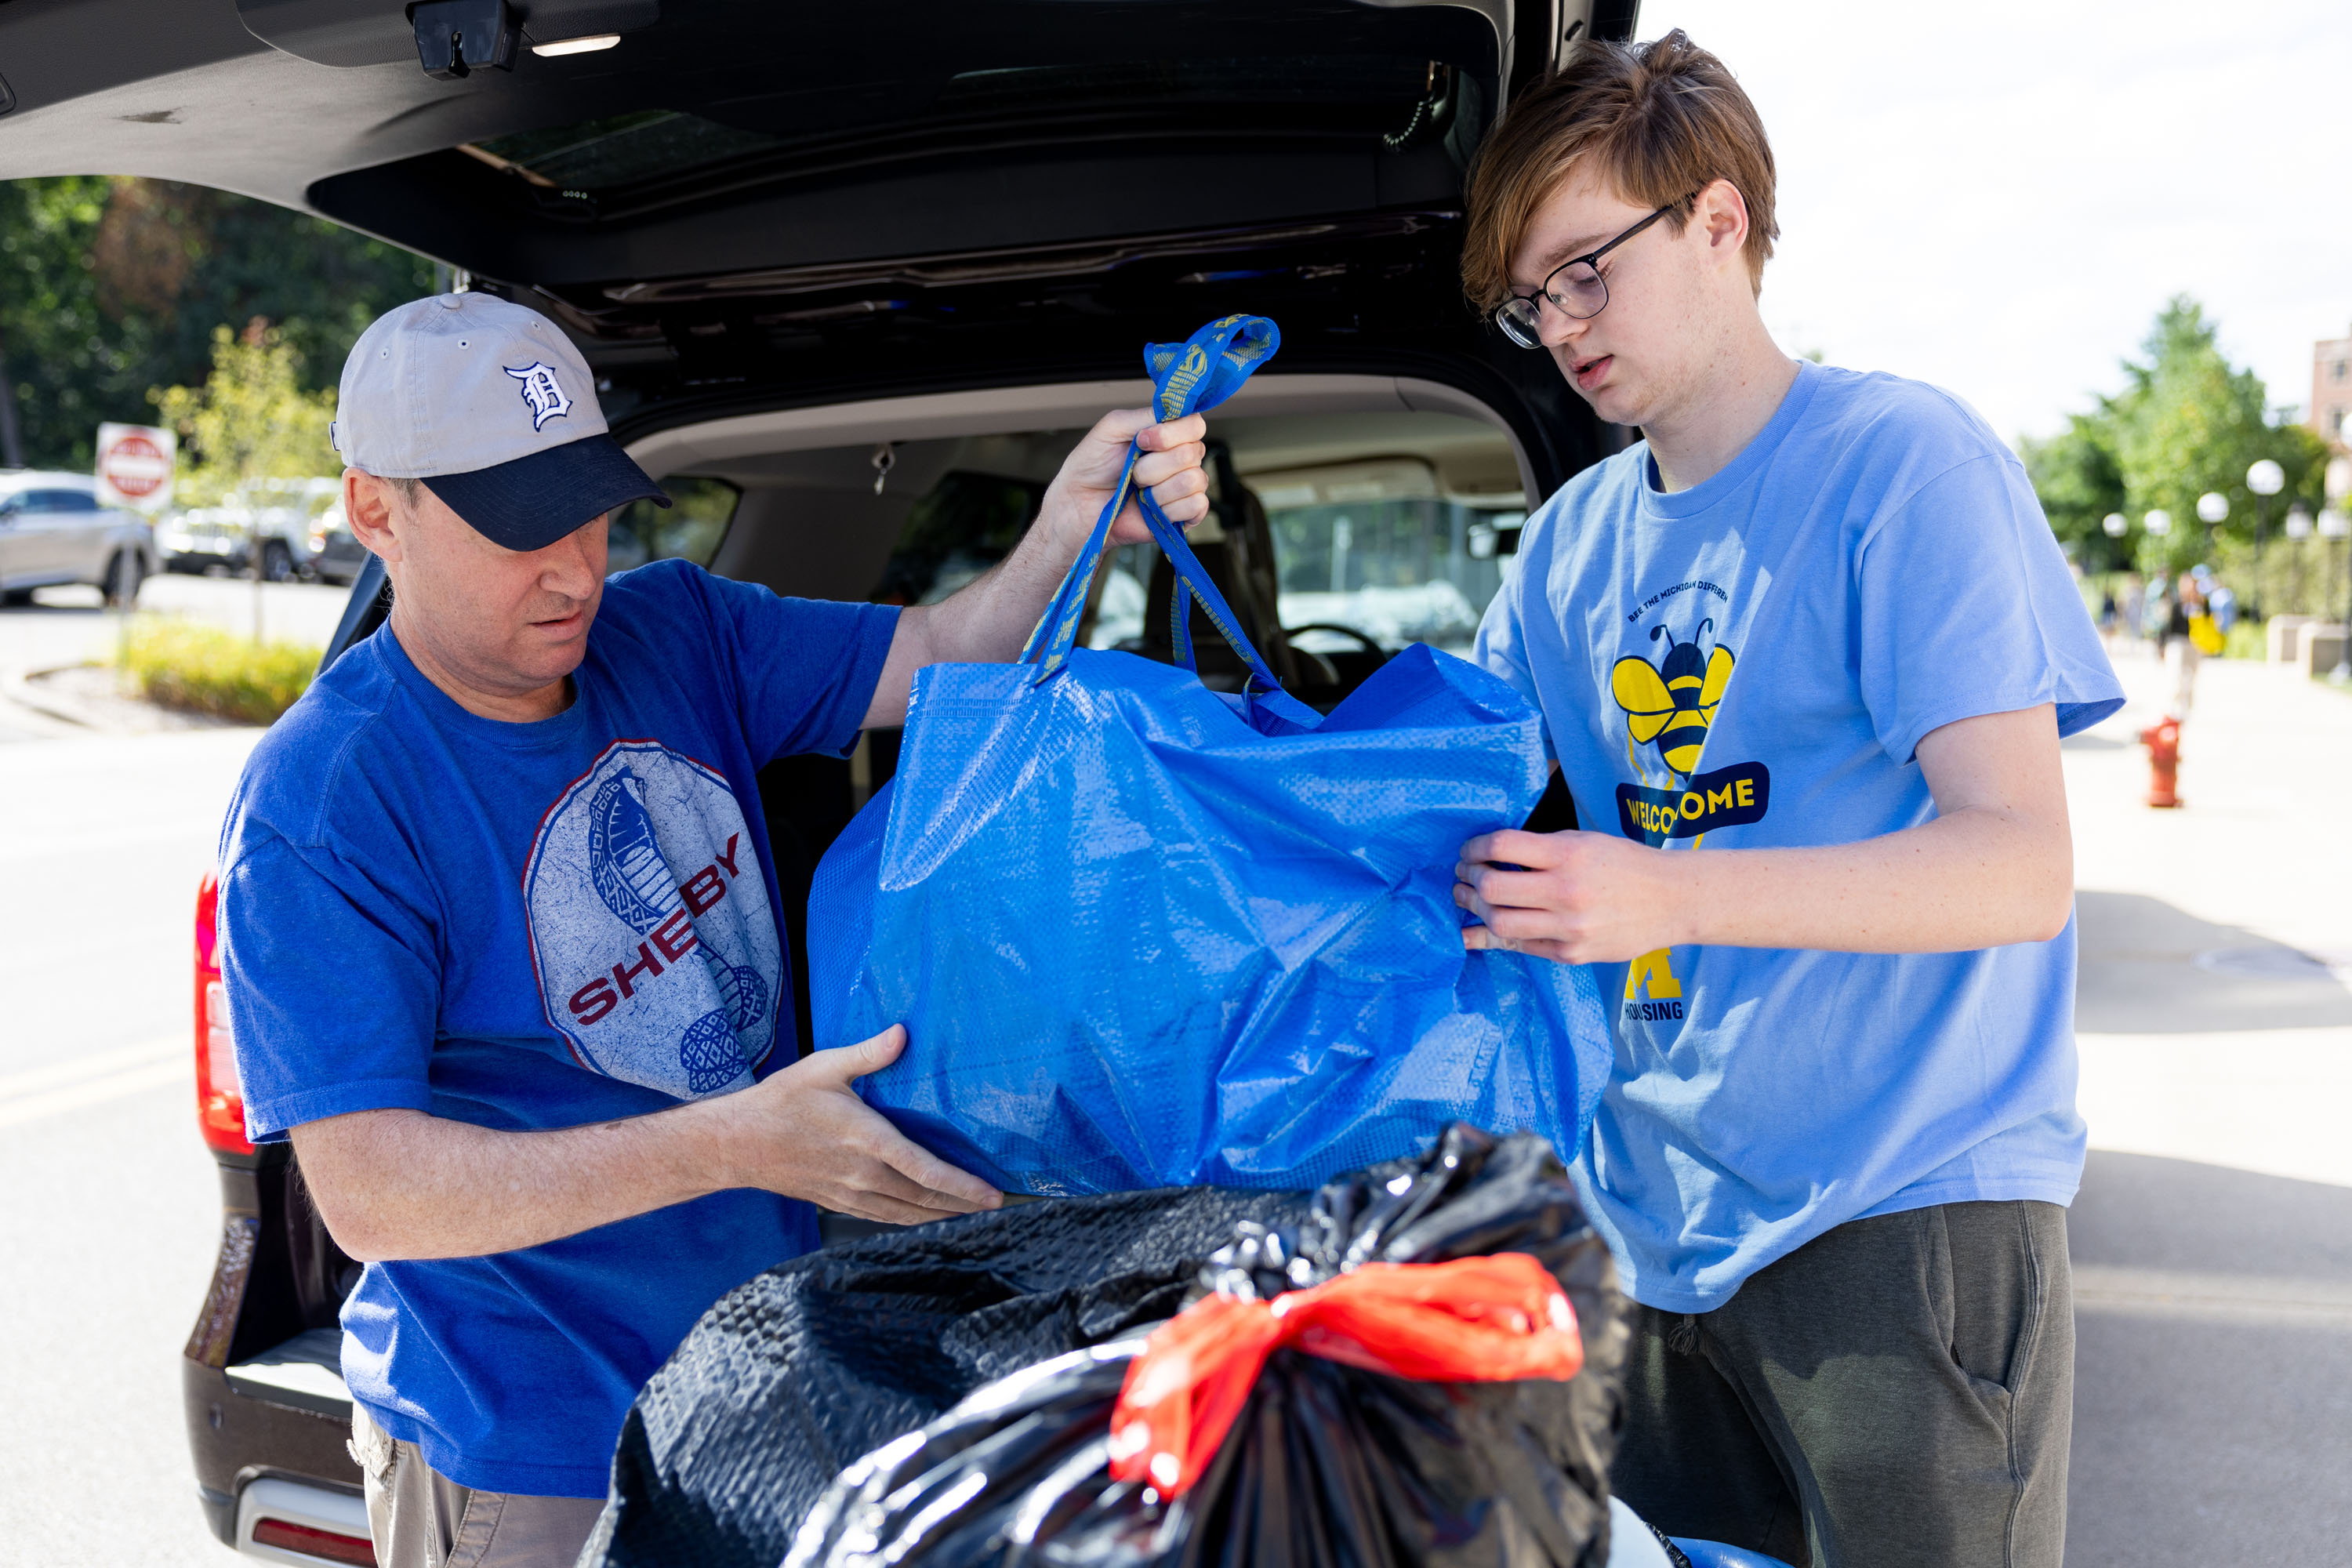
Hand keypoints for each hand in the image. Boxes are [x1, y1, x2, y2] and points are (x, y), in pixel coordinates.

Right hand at [712, 1025, 1002, 1224]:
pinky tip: (921, 1215)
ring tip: (968, 1213)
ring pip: (905, 1213)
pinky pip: (882, 1217)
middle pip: (924, 1198)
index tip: (991, 1193)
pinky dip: (908, 1218)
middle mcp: (863, 1174)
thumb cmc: (781, 1102)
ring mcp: (849, 1194)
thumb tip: (902, 1034)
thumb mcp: (825, 1067)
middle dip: (962, 1204)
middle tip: (993, 1204)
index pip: (926, 1170)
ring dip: (939, 1215)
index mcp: (867, 1140)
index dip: (963, 1185)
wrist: (736, 1143)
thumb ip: (869, 1054)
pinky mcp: (836, 1202)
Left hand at [1044, 408, 1209, 546]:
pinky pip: (1196, 506)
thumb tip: (1176, 413)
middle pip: (1192, 453)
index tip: (1142, 440)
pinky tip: (1152, 508)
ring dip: (1158, 489)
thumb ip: (1145, 415)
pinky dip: (1169, 508)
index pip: (1194, 425)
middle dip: (1153, 465)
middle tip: (1132, 472)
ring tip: (1140, 491)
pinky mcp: (1185, 514)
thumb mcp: (1113, 427)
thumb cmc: (1092, 465)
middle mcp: (1183, 458)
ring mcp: (1185, 487)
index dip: (1170, 434)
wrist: (1079, 505)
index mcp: (1169, 434)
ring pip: (1193, 480)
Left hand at [1453, 829, 1689, 963]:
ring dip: (1474, 909)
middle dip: (1468, 879)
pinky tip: (1475, 930)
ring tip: (1465, 898)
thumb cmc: (1625, 865)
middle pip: (1493, 888)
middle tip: (1461, 875)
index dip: (1475, 848)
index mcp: (1569, 854)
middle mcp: (1566, 891)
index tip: (1468, 851)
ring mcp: (1568, 928)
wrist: (1672, 902)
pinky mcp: (1570, 954)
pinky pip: (1520, 946)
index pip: (1502, 847)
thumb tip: (1491, 857)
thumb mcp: (1584, 841)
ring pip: (1500, 922)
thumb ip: (1539, 849)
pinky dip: (1492, 937)